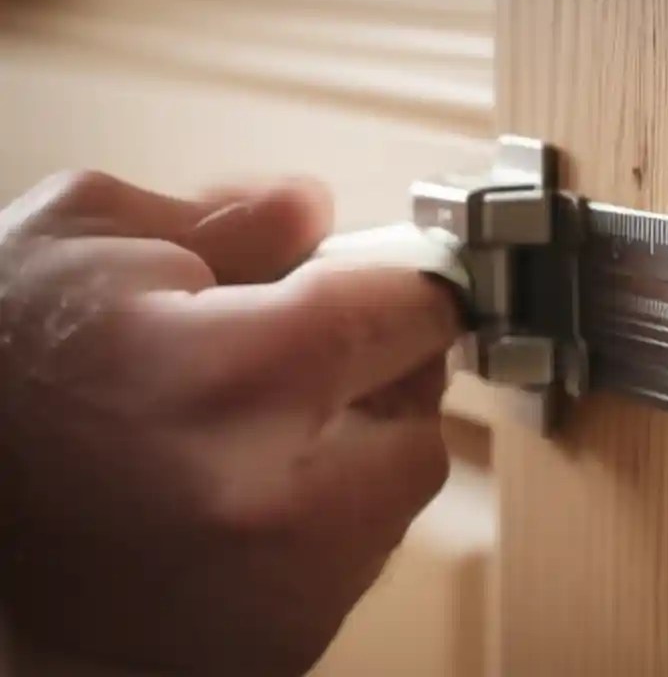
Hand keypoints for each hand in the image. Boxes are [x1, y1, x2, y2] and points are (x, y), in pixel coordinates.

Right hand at [0, 171, 459, 674]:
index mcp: (234, 375)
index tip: (388, 281)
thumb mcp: (73, 248)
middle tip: (301, 354)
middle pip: (418, 400)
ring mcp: (288, 585)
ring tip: (251, 430)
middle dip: (374, 363)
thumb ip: (218, 219)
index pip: (409, 311)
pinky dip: (325, 516)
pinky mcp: (288, 643)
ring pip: (398, 481)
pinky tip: (239, 498)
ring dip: (355, 440)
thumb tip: (311, 210)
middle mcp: (280, 495)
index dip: (398, 285)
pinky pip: (362, 554)